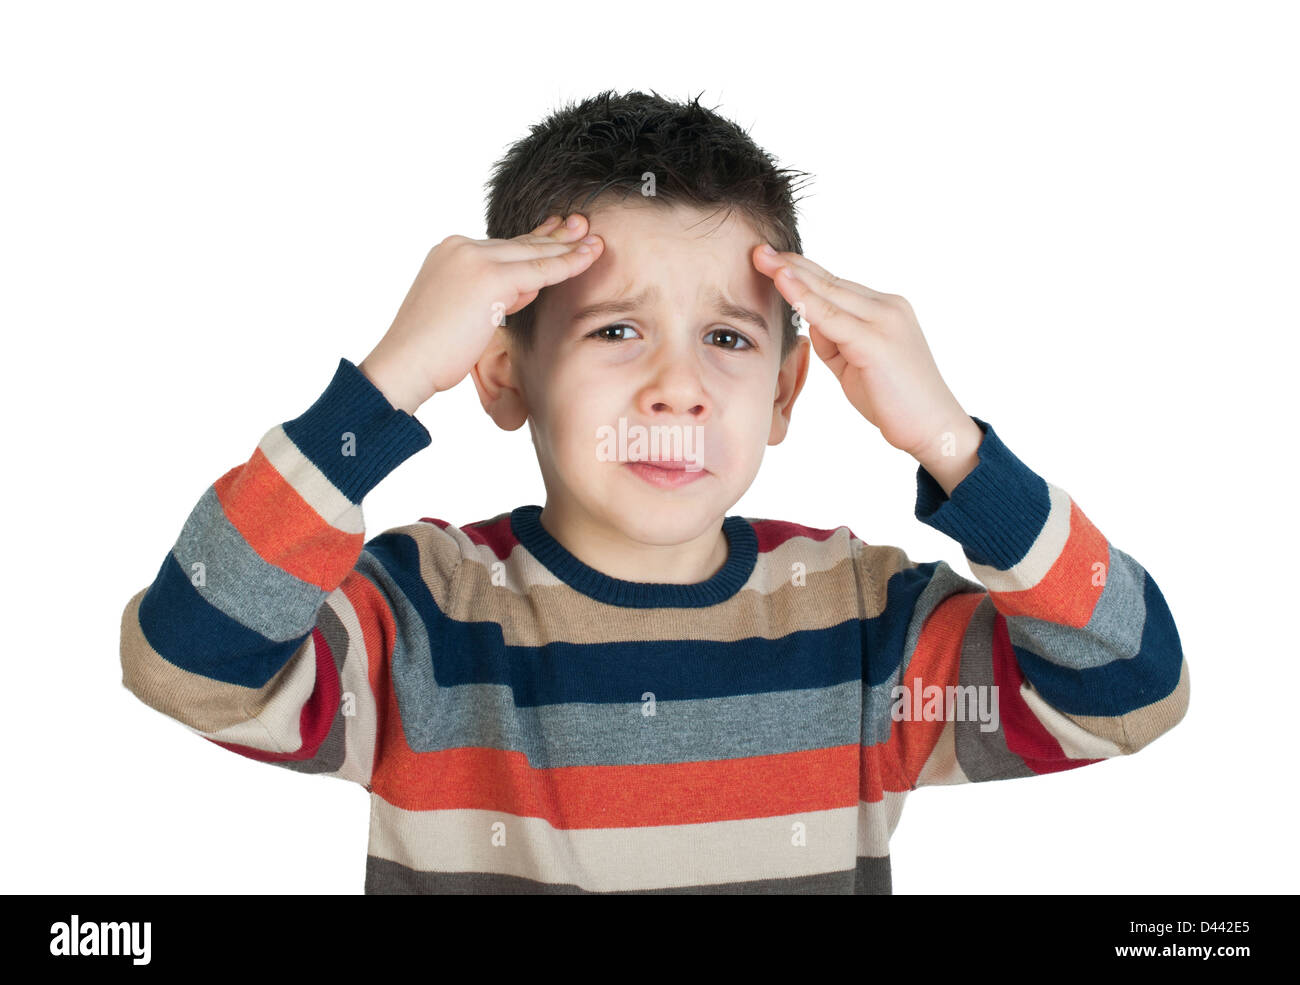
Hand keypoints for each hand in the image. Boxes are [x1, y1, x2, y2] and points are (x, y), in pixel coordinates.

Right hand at [359, 214, 603, 412]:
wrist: (405, 363)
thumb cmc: (431, 352)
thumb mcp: (463, 312)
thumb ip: (492, 294)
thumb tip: (524, 290)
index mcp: (450, 252)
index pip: (503, 246)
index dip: (534, 239)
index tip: (556, 232)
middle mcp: (461, 247)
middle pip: (520, 243)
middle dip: (555, 236)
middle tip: (582, 226)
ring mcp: (475, 258)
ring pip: (533, 252)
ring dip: (568, 247)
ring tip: (594, 241)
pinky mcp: (490, 277)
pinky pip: (540, 269)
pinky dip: (567, 264)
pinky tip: (588, 258)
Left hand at [752, 244, 970, 461]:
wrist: (934, 428)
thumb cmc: (894, 400)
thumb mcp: (855, 364)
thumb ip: (834, 339)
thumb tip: (809, 320)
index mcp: (883, 310)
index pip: (835, 285)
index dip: (801, 271)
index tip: (772, 260)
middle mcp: (887, 307)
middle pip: (830, 281)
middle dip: (791, 265)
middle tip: (759, 250)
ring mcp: (885, 321)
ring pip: (829, 293)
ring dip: (793, 275)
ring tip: (764, 259)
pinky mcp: (877, 341)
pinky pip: (832, 317)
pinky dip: (806, 300)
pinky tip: (785, 286)